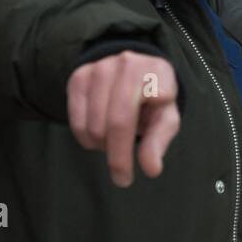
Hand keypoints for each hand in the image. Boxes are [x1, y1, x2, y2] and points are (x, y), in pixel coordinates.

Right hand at [66, 52, 180, 186]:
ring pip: (91, 124)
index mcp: (153, 72)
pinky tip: (100, 136)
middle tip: (121, 176)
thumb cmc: (155, 98)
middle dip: (114, 157)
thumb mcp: (166, 117)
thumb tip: (151, 169)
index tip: (125, 177)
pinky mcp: (79, 76)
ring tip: (116, 143)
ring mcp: (99, 68)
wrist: (136, 70)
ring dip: (101, 145)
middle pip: (110, 123)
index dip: (123, 152)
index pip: (129, 118)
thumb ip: (159, 141)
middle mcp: (124, 64)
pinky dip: (86, 138)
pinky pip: (75, 120)